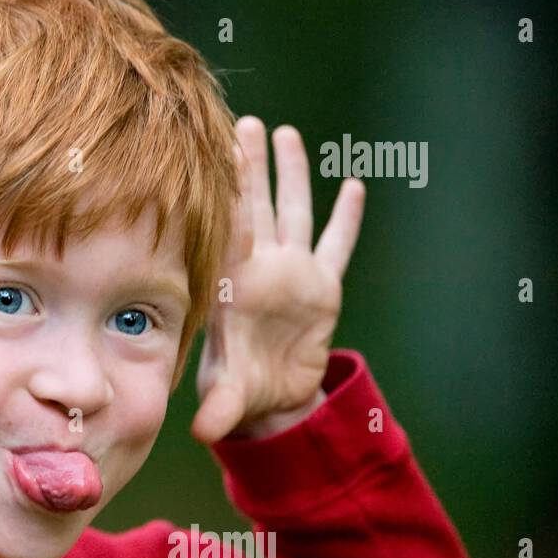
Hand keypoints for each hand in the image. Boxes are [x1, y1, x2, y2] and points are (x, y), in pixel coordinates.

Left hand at [191, 117, 365, 443]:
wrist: (273, 399)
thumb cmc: (239, 390)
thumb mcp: (230, 398)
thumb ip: (219, 409)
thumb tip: (204, 433)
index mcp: (233, 288)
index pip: (226, 238)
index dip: (223, 201)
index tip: (212, 162)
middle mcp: (261, 271)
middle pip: (255, 209)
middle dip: (249, 168)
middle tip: (241, 123)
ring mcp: (293, 274)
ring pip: (293, 214)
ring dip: (289, 176)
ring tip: (285, 133)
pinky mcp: (324, 287)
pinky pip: (337, 246)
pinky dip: (346, 220)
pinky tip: (354, 187)